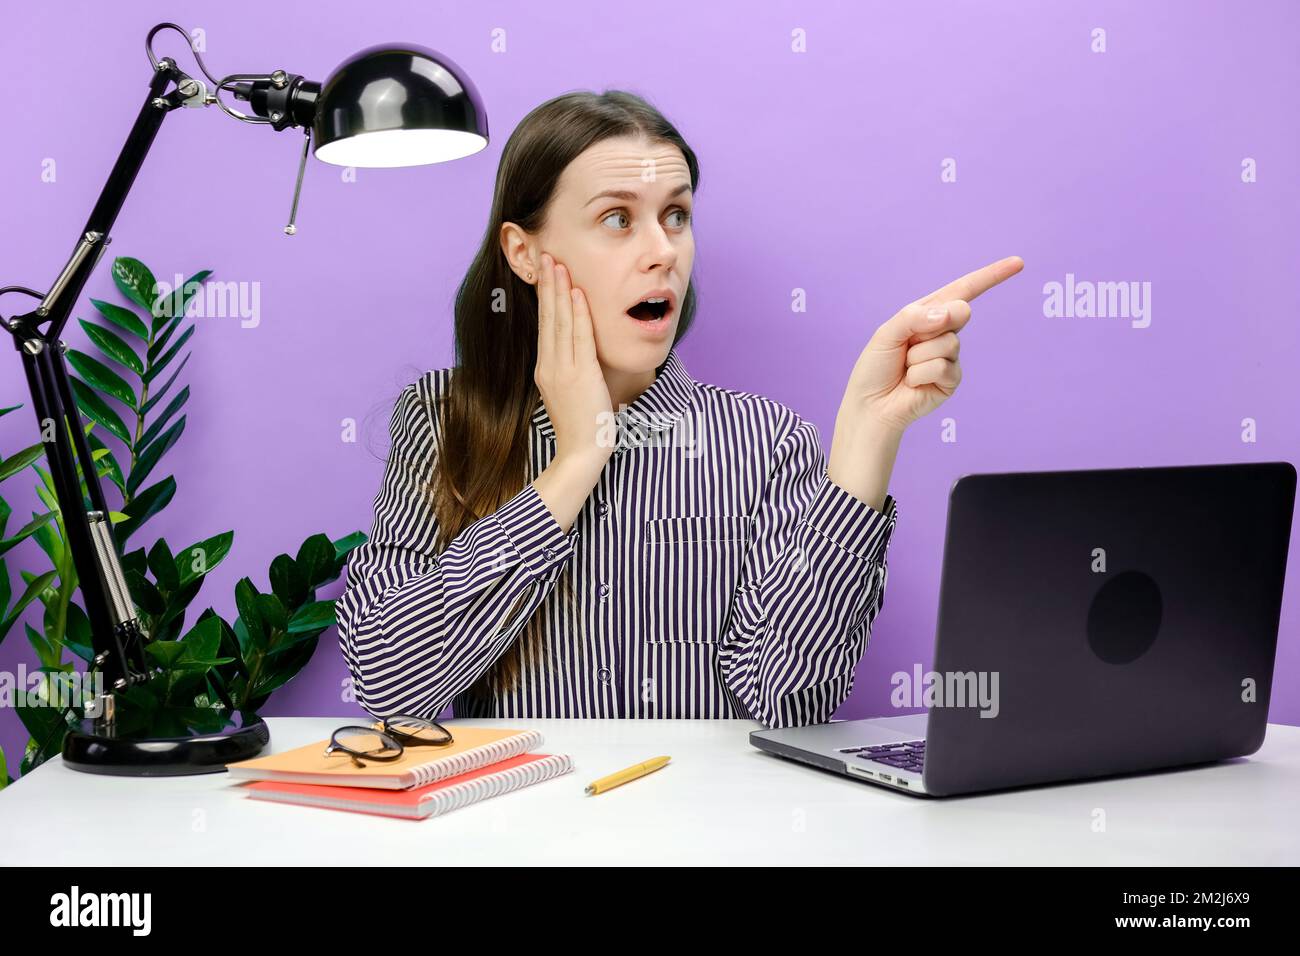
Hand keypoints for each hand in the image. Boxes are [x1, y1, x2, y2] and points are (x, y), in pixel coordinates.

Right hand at [534, 251, 613, 470]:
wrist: (580, 453)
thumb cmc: (581, 427)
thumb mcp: (568, 395)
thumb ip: (569, 373)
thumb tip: (575, 355)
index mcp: (545, 370)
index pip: (544, 326)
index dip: (545, 298)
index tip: (546, 274)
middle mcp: (549, 366)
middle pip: (547, 317)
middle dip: (547, 285)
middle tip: (547, 256)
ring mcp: (562, 370)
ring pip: (560, 322)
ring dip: (560, 290)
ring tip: (559, 264)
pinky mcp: (580, 375)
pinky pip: (579, 337)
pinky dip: (578, 313)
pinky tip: (577, 293)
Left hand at [839, 255, 1024, 434]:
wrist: (871, 405)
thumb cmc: (876, 367)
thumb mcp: (887, 333)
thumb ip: (914, 317)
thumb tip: (952, 312)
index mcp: (928, 314)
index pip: (963, 290)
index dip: (991, 276)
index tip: (1018, 263)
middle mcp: (943, 332)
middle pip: (961, 311)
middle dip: (933, 324)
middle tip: (909, 343)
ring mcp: (950, 356)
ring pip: (948, 343)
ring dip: (918, 356)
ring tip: (905, 367)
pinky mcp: (952, 379)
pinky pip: (943, 367)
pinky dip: (920, 374)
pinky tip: (912, 382)